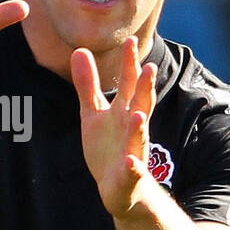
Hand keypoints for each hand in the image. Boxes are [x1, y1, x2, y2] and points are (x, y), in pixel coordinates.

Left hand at [70, 36, 157, 217]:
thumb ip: (87, 85)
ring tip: (137, 115)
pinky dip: (132, 167)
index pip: (129, 84)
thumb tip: (80, 50)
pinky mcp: (129, 174)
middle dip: (145, 88)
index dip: (130, 64)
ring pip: (139, 137)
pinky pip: (132, 170)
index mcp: (123, 111)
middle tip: (150, 67)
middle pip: (140, 105)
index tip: (131, 41)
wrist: (119, 187)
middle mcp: (132, 128)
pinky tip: (130, 162)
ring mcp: (133, 150)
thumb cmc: (108, 147)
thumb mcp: (93, 114)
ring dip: (139, 127)